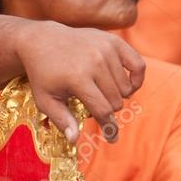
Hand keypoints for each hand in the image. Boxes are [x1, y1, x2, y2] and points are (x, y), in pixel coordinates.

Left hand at [14, 21, 144, 141]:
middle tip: (93, 103)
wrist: (41, 40)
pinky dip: (137, 78)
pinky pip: (138, 65)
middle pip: (116, 101)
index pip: (103, 110)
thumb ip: (61, 120)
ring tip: (101, 91)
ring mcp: (105, 49)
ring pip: (126, 87)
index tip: (112, 138)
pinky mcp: (113, 41)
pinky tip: (127, 84)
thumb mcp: (45, 99)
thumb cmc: (42, 73)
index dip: (108, 127)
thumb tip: (74, 140)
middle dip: (107, 108)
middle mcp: (94, 62)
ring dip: (117, 95)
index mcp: (77, 78)